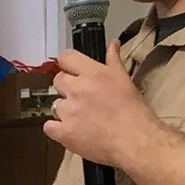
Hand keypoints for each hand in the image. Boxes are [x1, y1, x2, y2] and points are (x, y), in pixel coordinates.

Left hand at [41, 47, 166, 173]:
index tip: (72, 72)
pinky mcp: (64, 132)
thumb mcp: (125, 79)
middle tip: (82, 98)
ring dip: (65, 110)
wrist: (135, 141)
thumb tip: (112, 43)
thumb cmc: (134, 111)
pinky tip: (71, 131)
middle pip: (58, 81)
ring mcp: (68, 111)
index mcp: (93, 73)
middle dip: (67, 88)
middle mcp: (77, 88)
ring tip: (82, 118)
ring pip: (55, 105)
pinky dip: (57, 129)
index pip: (66, 57)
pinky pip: (49, 126)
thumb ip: (114, 59)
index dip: (67, 65)